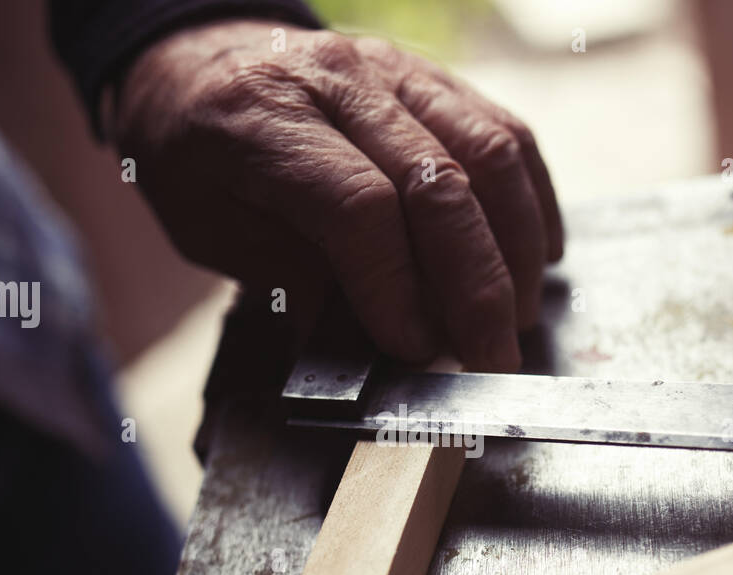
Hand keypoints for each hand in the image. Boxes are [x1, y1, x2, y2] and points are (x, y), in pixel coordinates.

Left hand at [114, 19, 563, 370]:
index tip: (418, 348)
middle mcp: (337, 80)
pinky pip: (505, 131)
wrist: (197, 61)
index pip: (359, 206)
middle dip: (476, 285)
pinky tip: (537, 255)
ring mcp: (393, 69)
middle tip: (492, 356)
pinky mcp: (432, 75)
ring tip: (519, 316)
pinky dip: (531, 200)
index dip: (399, 287)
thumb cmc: (195, 157)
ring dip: (515, 248)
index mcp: (262, 119)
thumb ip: (288, 279)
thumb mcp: (209, 229)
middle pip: (438, 182)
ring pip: (488, 153)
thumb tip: (365, 348)